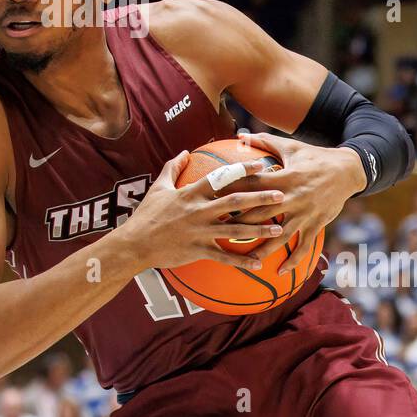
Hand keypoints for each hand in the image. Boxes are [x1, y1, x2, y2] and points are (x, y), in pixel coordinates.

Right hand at [115, 149, 285, 271]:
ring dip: (259, 229)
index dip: (242, 170)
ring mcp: (200, 231)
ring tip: (279, 228)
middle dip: (260, 197)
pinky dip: (242, 261)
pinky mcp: (198, 250)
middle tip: (282, 194)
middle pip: (235, 202)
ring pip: (235, 230)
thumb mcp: (159, 187)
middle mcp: (199, 211)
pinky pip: (224, 257)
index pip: (221, 178)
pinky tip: (258, 264)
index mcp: (191, 193)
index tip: (261, 165)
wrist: (134, 243)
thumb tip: (185, 152)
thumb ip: (173, 168)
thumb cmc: (146, 215)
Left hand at [233, 131, 366, 274]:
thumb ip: (264, 142)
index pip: (253, 185)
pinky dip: (293, 260)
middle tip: (219, 231)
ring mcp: (305, 214)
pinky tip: (280, 272)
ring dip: (263, 247)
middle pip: (261, 213)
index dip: (233, 190)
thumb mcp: (291, 147)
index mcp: (284, 178)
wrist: (348, 170)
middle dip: (240, 222)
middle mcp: (293, 198)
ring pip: (280, 235)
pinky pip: (303, 245)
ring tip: (246, 259)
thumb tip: (240, 135)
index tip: (214, 197)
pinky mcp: (316, 224)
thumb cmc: (315, 157)